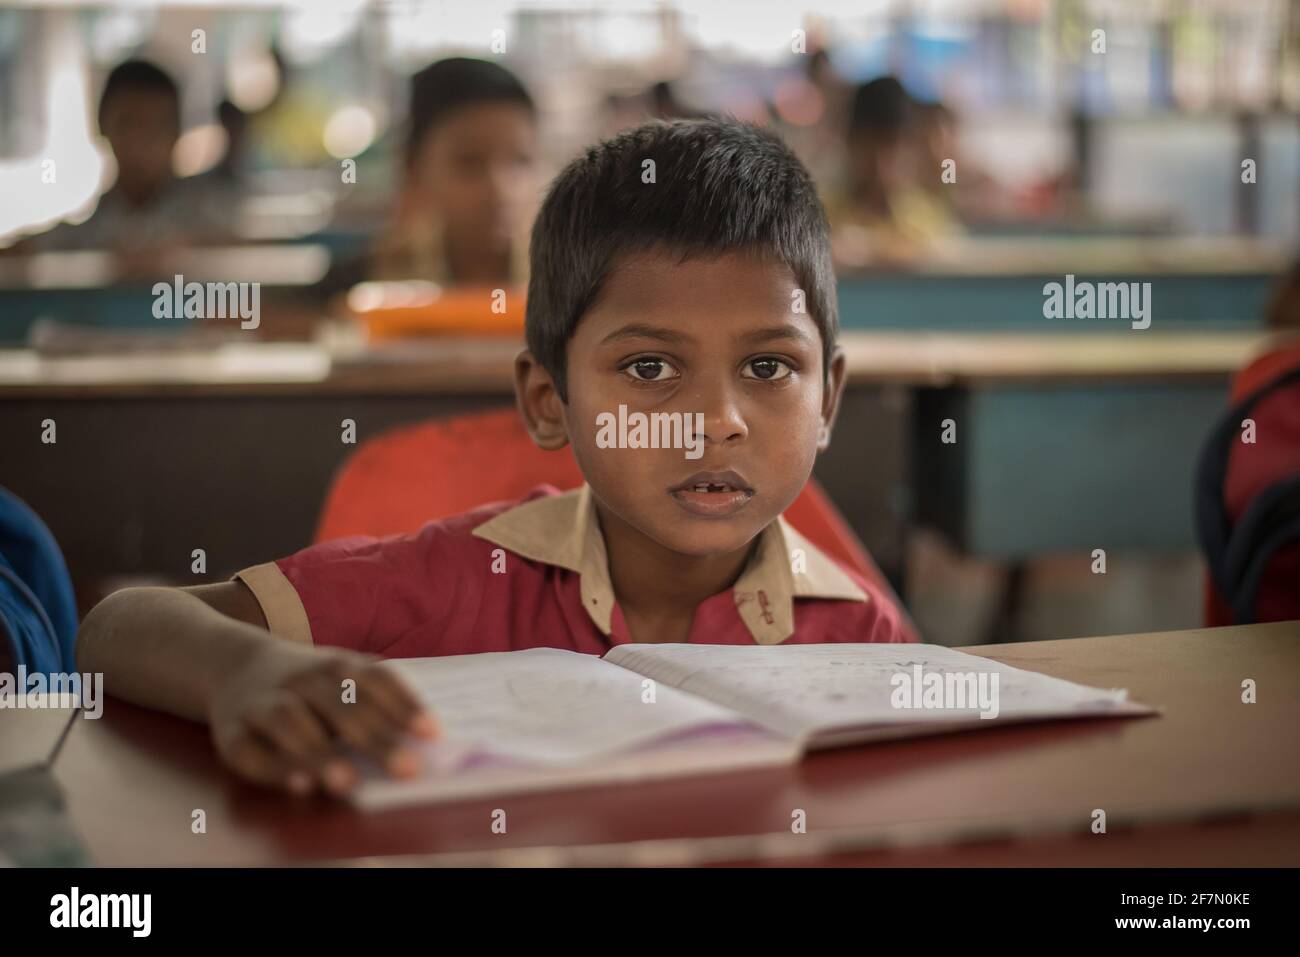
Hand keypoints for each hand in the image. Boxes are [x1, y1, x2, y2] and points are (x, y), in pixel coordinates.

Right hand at [209, 643, 436, 796]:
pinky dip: (274, 768)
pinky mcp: (231, 735)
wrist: (236, 664)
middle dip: (374, 738)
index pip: (374, 680)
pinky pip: (250, 752)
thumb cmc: (309, 681)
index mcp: (334, 664)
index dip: (403, 705)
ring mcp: (262, 704)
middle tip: (406, 768)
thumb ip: (380, 697)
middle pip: (338, 706)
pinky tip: (300, 784)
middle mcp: (299, 680)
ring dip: (318, 753)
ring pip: (289, 722)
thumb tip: (428, 734)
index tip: (433, 733)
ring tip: (348, 781)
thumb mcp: (343, 674)